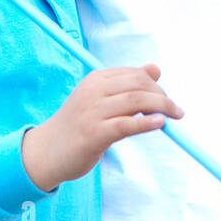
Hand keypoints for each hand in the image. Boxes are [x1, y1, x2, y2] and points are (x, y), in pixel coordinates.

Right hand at [21, 64, 183, 191]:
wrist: (46, 152)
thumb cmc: (77, 126)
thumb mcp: (99, 100)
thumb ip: (126, 85)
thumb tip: (155, 68)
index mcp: (95, 80)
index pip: (133, 74)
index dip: (155, 85)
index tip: (166, 99)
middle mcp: (93, 92)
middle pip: (137, 85)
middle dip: (161, 96)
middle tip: (175, 110)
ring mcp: (92, 112)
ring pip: (135, 101)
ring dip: (161, 107)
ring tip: (175, 115)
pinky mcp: (93, 134)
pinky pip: (126, 125)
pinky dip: (146, 123)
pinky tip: (160, 124)